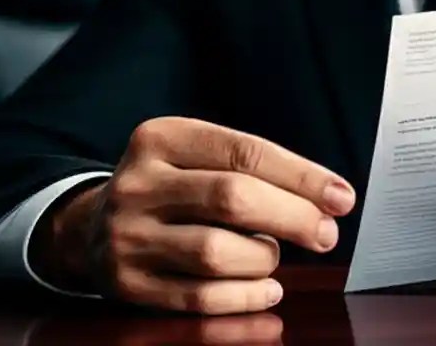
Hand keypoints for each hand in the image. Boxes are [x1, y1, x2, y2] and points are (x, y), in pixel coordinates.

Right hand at [30, 116, 356, 313]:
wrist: (93, 227)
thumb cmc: (173, 189)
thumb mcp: (198, 157)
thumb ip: (255, 170)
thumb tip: (330, 200)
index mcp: (161, 138)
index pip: (244, 152)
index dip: (302, 177)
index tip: (342, 197)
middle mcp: (138, 184)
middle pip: (233, 198)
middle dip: (294, 217)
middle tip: (326, 234)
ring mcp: (128, 236)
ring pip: (217, 252)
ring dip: (264, 258)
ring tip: (273, 256)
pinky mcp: (127, 283)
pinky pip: (200, 297)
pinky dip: (245, 296)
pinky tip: (266, 288)